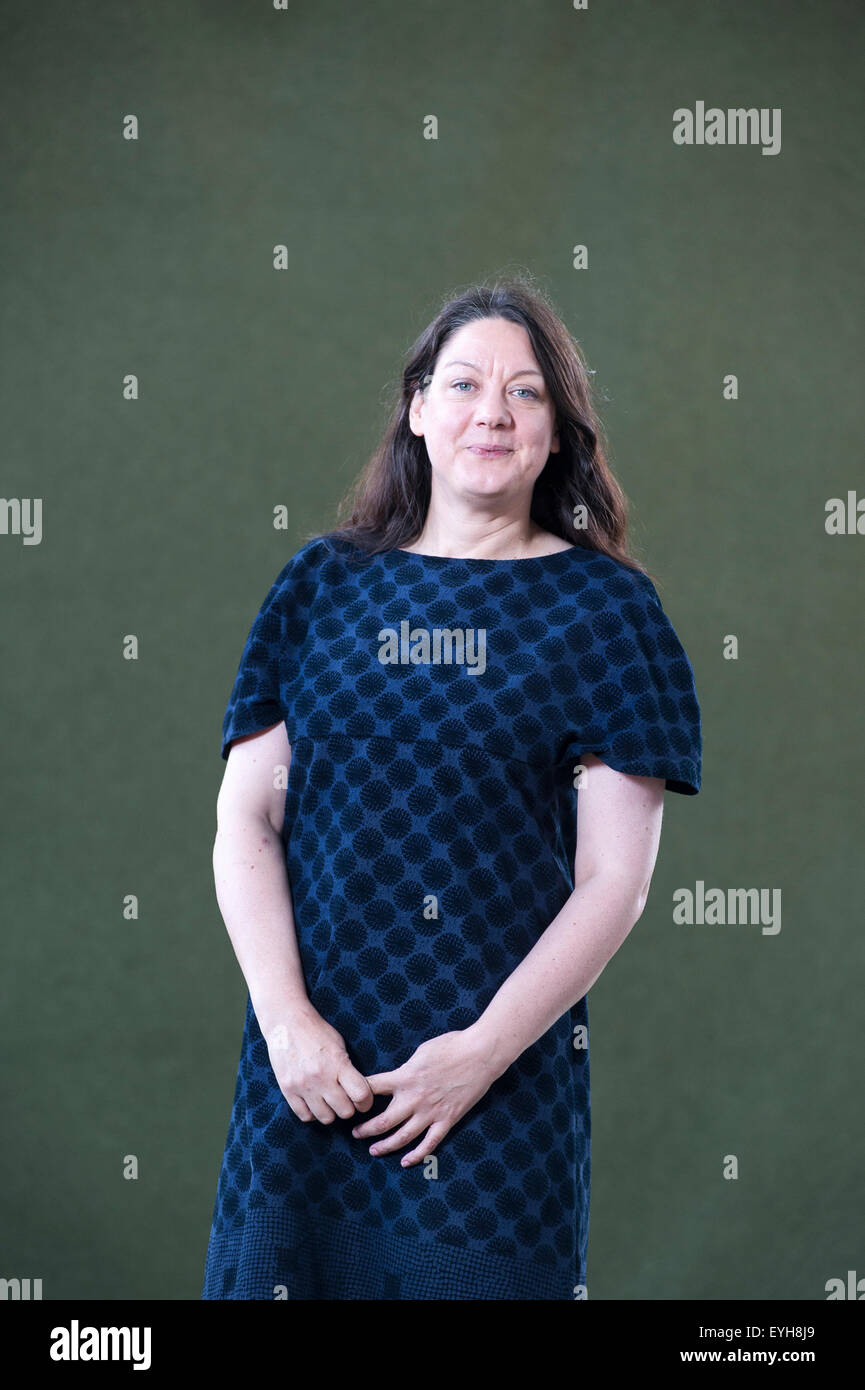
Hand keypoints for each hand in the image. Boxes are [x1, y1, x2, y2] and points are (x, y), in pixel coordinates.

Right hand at [264, 1004, 374, 1124]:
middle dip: (349, 1107)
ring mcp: (303, 1085)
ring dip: (331, 1112)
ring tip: (328, 1100)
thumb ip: (348, 1069)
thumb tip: (359, 1092)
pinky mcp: (287, 1090)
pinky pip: (305, 1116)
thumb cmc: (317, 1032)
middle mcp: (321, 1077)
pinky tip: (313, 1101)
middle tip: (345, 1099)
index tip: (364, 1100)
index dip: (366, 1102)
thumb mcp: (339, 1045)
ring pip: (326, 1118)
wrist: (286, 1022)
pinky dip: (312, 1112)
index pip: (361, 1095)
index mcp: (338, 1063)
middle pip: (345, 1111)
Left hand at [351, 1027, 501, 1166]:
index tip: (350, 1101)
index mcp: (405, 1077)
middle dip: (366, 1130)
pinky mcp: (447, 1120)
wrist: (480, 1054)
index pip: (372, 1088)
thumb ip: (407, 1068)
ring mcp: (431, 1112)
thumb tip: (399, 1077)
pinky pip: (430, 1143)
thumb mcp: (421, 1051)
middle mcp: (414, 1098)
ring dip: (385, 1146)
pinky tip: (406, 1162)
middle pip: (383, 1121)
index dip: (358, 1095)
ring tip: (373, 1151)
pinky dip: (417, 1155)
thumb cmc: (452, 1046)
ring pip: (403, 1137)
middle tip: (355, 1134)